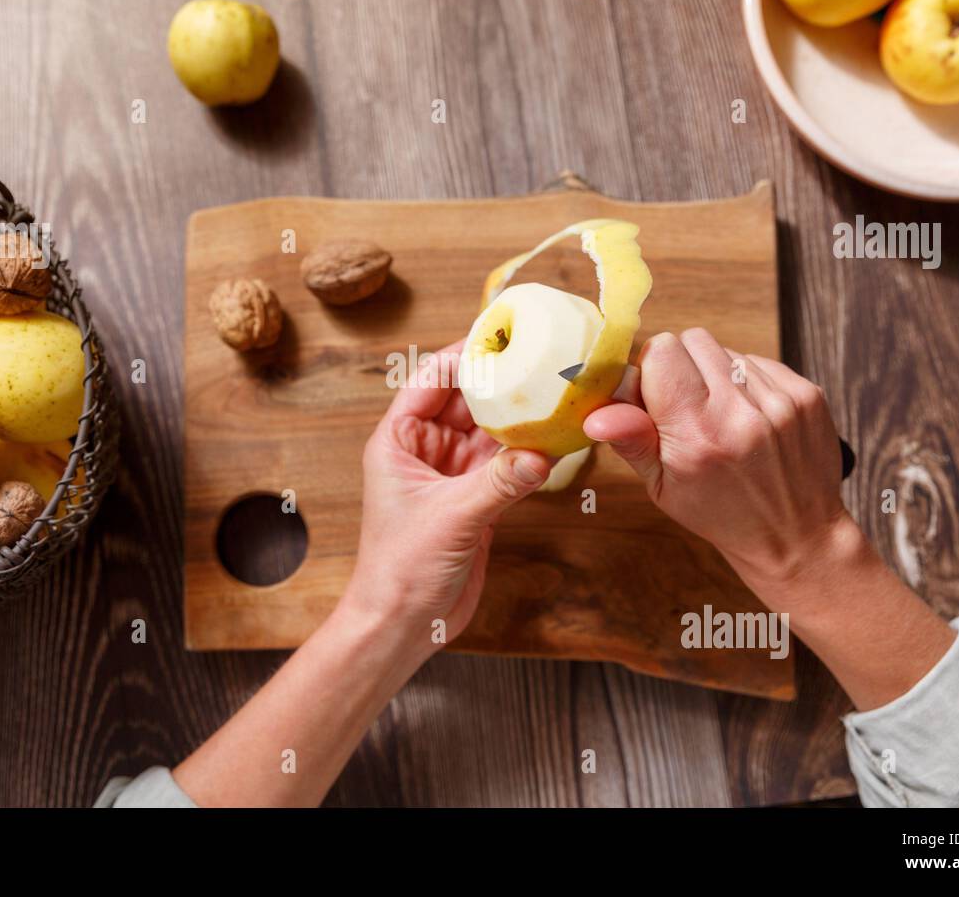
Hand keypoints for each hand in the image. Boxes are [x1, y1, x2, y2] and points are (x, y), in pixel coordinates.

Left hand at [342, 342, 550, 648]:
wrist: (402, 625)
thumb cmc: (400, 570)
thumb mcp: (451, 518)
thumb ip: (498, 483)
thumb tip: (541, 454)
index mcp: (399, 440)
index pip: (432, 379)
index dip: (465, 354)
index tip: (502, 333)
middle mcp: (425, 450)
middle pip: (467, 399)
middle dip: (502, 381)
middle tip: (543, 357)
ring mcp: (453, 474)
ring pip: (492, 431)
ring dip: (520, 417)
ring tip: (558, 392)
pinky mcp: (477, 499)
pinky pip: (508, 464)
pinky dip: (531, 452)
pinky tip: (559, 438)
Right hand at [584, 328, 848, 586]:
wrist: (795, 535)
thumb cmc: (721, 513)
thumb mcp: (662, 487)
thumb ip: (631, 440)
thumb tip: (596, 415)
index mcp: (698, 434)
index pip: (662, 350)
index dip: (651, 368)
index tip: (654, 397)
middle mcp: (741, 411)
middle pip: (692, 340)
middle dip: (680, 366)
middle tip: (686, 408)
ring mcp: (780, 400)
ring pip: (726, 350)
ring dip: (715, 375)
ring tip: (722, 418)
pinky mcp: (807, 393)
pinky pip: (760, 361)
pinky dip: (747, 382)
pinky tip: (749, 417)